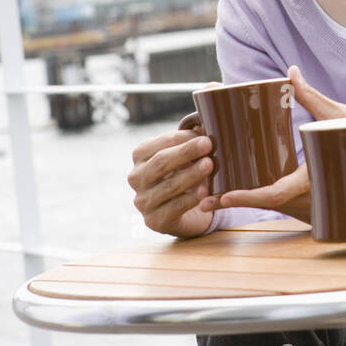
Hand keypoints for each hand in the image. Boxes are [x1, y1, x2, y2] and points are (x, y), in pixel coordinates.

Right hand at [129, 122, 222, 239]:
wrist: (188, 213)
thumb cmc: (186, 175)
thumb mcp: (187, 157)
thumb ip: (192, 141)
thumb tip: (203, 124)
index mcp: (140, 156)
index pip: (159, 144)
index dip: (182, 139)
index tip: (205, 136)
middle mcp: (136, 178)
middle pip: (161, 162)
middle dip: (186, 152)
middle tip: (208, 145)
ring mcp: (143, 201)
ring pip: (168, 186)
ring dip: (191, 174)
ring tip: (209, 165)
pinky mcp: (154, 221)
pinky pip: (174, 207)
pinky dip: (191, 198)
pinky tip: (205, 191)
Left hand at [204, 66, 345, 213]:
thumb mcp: (340, 116)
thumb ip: (312, 97)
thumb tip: (290, 71)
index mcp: (313, 178)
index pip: (277, 194)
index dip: (250, 197)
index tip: (226, 195)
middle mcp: (305, 193)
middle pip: (262, 204)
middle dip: (232, 202)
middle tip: (203, 199)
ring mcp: (301, 197)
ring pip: (262, 204)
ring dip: (234, 201)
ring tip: (205, 198)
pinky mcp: (299, 194)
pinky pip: (269, 198)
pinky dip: (247, 196)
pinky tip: (225, 191)